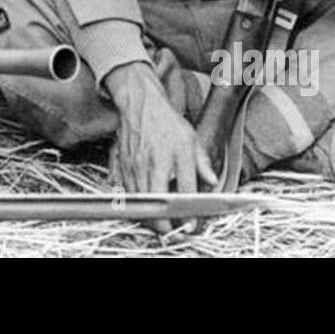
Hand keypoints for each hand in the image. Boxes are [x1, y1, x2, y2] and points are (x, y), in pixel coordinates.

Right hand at [105, 64, 216, 234]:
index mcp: (172, 155)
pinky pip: (127, 192)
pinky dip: (136, 203)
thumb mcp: (190, 138)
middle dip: (164, 222)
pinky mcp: (122, 165)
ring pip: (140, 201)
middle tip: (173, 229)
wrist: (141, 105)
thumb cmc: (165, 121)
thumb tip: (212, 181)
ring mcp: (134, 165)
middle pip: (156, 202)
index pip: (182, 191)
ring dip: (149, 216)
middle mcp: (151, 162)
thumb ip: (202, 162)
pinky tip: (145, 206)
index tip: (190, 224)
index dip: (187, 212)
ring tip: (160, 221)